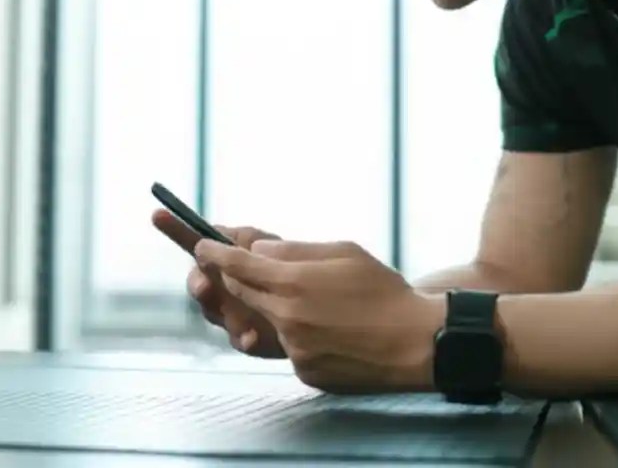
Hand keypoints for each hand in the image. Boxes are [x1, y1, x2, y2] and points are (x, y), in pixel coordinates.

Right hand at [151, 210, 285, 357]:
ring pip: (215, 313)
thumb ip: (250, 241)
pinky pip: (239, 340)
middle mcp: (221, 287)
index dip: (175, 228)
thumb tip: (220, 234)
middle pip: (198, 284)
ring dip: (225, 312)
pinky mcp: (247, 338)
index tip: (158, 214)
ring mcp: (231, 314)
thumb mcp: (278, 249)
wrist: (321, 310)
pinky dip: (245, 338)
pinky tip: (253, 337)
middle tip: (204, 284)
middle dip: (198, 284)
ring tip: (241, 314)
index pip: (194, 243)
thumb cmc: (296, 273)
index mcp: (226, 261)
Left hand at [194, 238, 445, 392]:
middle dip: (235, 279)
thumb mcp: (343, 253)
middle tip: (239, 267)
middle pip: (242, 294)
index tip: (200, 246)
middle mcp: (286, 317)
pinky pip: (291, 347)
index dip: (213, 254)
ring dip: (275, 308)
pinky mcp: (305, 372)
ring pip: (267, 321)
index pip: (236, 266)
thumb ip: (294, 250)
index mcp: (293, 282)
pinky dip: (300, 335)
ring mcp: (294, 348)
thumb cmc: (385, 291)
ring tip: (316, 303)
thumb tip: (257, 250)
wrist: (417, 343)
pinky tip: (332, 331)